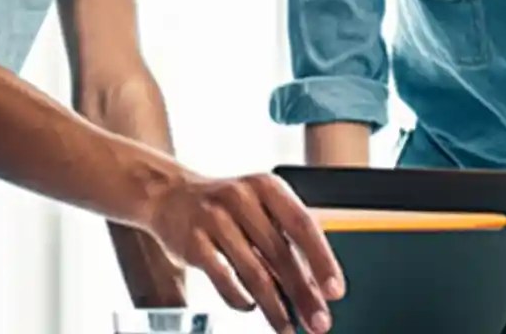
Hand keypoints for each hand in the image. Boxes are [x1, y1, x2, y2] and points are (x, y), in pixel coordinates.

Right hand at [147, 172, 344, 333]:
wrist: (170, 194)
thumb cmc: (227, 207)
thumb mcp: (260, 209)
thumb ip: (286, 240)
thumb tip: (317, 288)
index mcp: (267, 187)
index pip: (303, 225)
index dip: (322, 260)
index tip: (336, 291)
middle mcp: (242, 197)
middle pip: (281, 254)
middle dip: (303, 294)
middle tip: (319, 323)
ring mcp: (214, 218)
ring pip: (253, 272)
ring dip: (275, 307)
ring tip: (288, 328)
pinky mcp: (193, 241)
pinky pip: (223, 278)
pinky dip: (240, 298)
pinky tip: (251, 307)